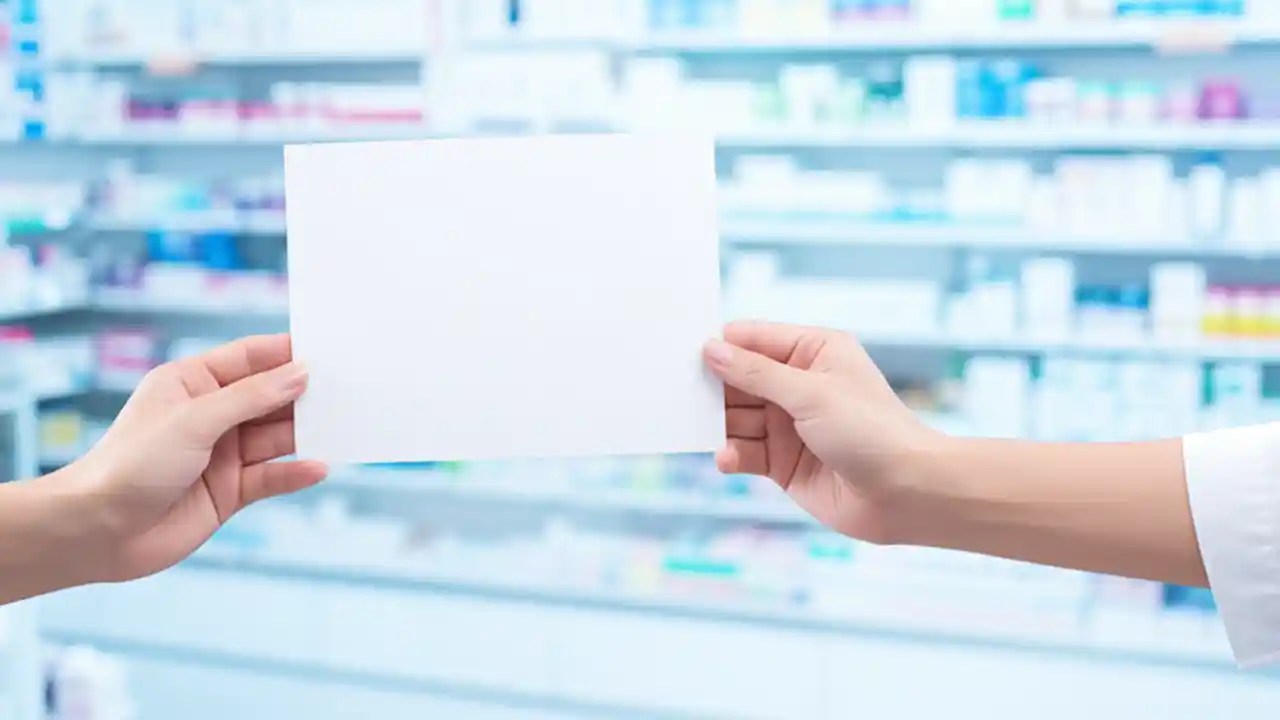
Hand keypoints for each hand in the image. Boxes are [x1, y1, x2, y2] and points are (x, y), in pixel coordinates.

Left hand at [73, 334, 327, 581]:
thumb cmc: (129, 465)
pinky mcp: (230, 491)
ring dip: (305, 434)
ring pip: (277, 437)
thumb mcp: (194, 420)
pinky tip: (318, 467)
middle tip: (346, 390)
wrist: (97, 532)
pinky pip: (272, 476)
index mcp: (192, 382)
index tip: (327, 349)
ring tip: (342, 427)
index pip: (250, 358)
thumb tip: (299, 373)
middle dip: (304, 394)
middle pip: (270, 397)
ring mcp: (222, 454)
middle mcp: (211, 414)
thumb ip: (251, 397)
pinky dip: (295, 473)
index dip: (287, 353)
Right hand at [703, 322, 941, 542]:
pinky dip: (732, 454)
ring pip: (737, 417)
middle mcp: (799, 384)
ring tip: (700, 431)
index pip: (753, 339)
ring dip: (718, 425)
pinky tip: (726, 459)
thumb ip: (756, 373)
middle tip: (680, 395)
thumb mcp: (810, 393)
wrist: (907, 494)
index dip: (721, 345)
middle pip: (739, 379)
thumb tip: (711, 350)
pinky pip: (745, 452)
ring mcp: (790, 424)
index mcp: (813, 351)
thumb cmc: (872, 431)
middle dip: (713, 388)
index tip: (683, 352)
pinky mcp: (784, 462)